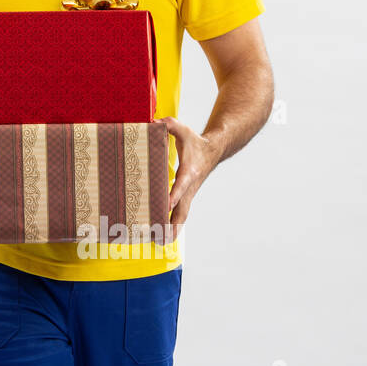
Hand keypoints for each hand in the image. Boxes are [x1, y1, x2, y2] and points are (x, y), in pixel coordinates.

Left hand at [160, 115, 221, 242]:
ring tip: (161, 243)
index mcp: (189, 171)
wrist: (213, 151)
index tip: (166, 204)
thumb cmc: (195, 142)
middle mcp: (190, 186)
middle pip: (182, 208)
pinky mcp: (187, 197)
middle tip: (163, 235)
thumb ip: (169, 124)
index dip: (174, 195)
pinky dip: (173, 226)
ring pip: (181, 215)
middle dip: (172, 223)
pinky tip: (164, 237)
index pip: (181, 185)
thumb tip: (153, 122)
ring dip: (173, 230)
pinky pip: (180, 214)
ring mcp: (189, 194)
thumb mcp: (183, 129)